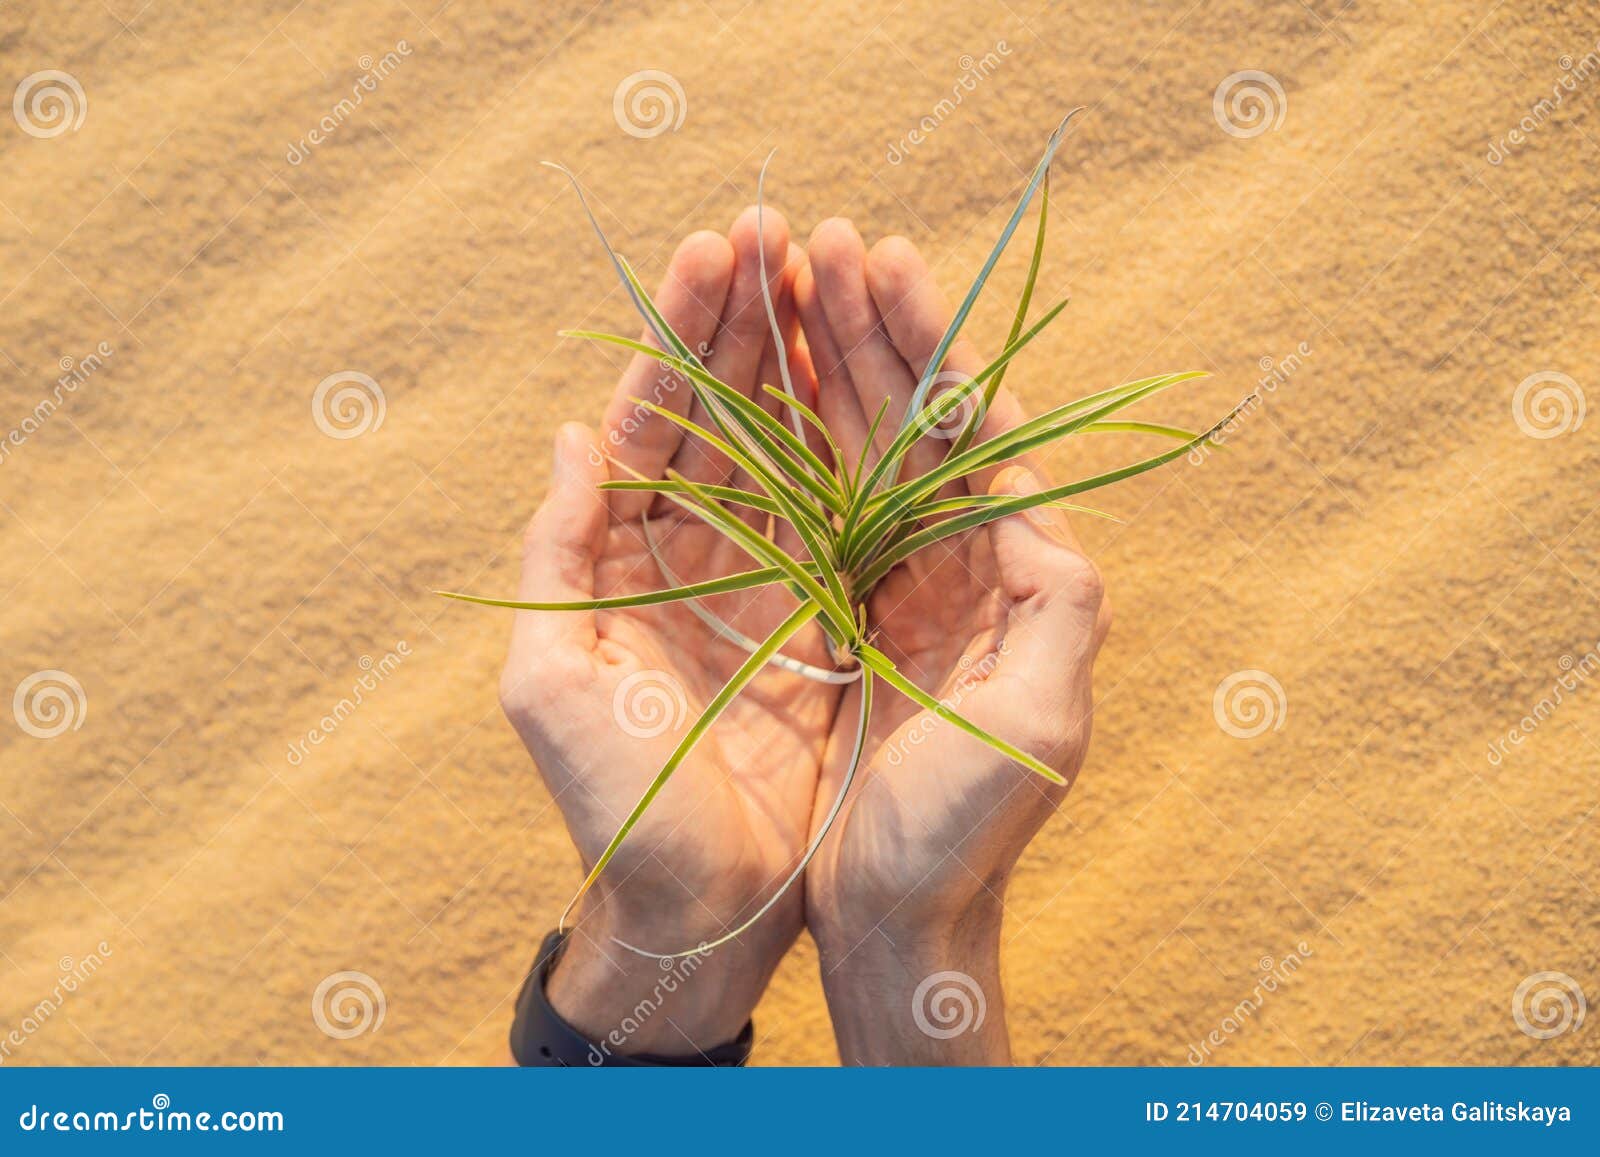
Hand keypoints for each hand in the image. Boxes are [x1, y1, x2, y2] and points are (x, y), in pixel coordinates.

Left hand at [498, 207, 841, 1056]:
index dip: (678, 336)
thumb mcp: (552, 680)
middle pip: (720, 416)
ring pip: (783, 448)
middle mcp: (693, 558)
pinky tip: (869, 376)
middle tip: (772, 227)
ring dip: (798, 361)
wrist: (699, 912)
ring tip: (819, 270)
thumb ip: (557, 554)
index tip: (712, 252)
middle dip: (741, 323)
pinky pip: (842, 516)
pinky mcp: (827, 620)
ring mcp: (764, 582)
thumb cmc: (614, 808)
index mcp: (619, 562)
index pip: (651, 422)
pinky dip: (853, 446)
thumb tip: (573, 436)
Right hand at [795, 221, 1111, 1063]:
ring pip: (855, 447)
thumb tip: (1041, 497)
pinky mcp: (832, 614)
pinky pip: (807, 505)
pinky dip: (784, 439)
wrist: (896, 918)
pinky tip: (759, 382)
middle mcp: (955, 565)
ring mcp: (890, 583)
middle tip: (817, 238)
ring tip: (783, 279)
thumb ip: (1062, 605)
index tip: (883, 263)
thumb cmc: (965, 834)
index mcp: (1012, 575)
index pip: (970, 430)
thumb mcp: (1038, 725)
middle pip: (909, 419)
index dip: (929, 342)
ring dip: (823, 361)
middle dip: (868, 326)